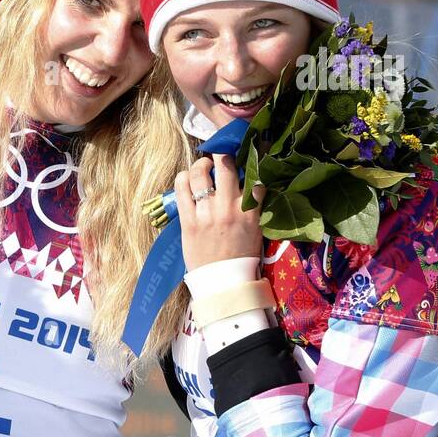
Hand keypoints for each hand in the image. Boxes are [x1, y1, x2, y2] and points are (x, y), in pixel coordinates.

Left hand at [173, 154, 264, 271]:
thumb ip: (253, 206)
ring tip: (203, 167)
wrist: (223, 281)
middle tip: (220, 157)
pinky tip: (187, 178)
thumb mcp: (256, 229)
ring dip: (201, 165)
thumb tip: (249, 184)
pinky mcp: (188, 220)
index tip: (246, 158)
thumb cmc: (241, 256)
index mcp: (250, 212)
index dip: (249, 164)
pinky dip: (183, 178)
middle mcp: (229, 208)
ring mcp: (207, 214)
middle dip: (222, 154)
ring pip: (200, 173)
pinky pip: (181, 189)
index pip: (254, 177)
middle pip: (225, 166)